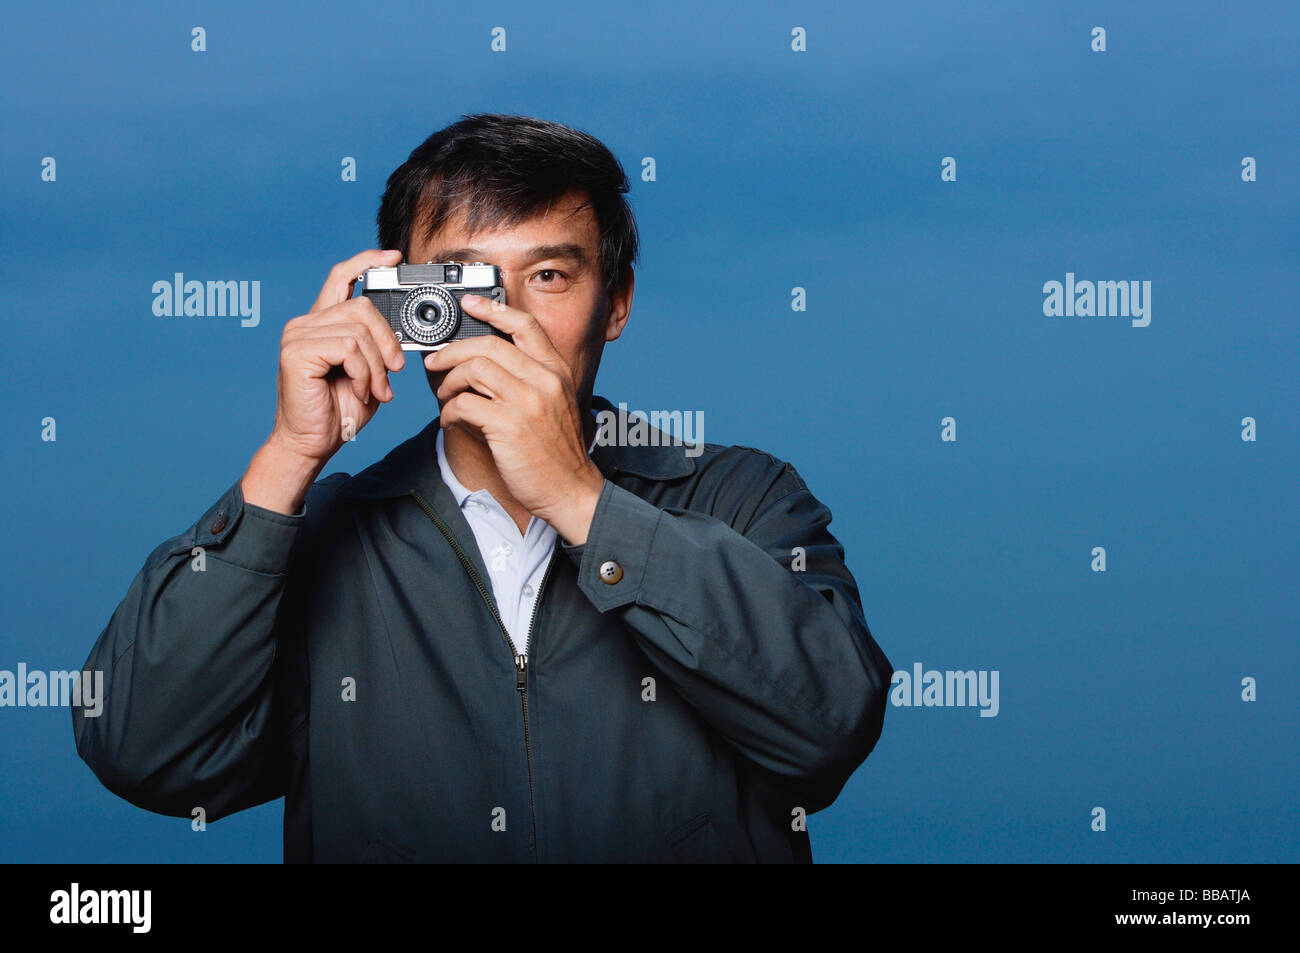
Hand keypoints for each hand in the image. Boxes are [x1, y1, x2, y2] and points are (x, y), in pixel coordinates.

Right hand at [242, 250, 405, 513]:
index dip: (367, 261)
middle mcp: (305, 323)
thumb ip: (377, 346)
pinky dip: (364, 373)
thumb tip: (400, 331)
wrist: (312, 444)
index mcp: (322, 323)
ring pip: (359, 330)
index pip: (341, 277)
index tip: (394, 258)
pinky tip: (360, 391)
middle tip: (392, 372)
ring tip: (374, 390)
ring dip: (376, 366)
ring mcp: (298, 335)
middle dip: (387, 341)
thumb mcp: (369, 372)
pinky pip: (349, 349)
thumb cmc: (339, 411)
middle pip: (362, 306)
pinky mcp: (297, 351)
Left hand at [424, 294, 603, 542]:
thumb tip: (482, 365)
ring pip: (474, 370)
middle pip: (489, 345)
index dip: (493, 310)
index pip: (525, 325)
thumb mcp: (555, 404)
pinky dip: (449, 411)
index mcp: (557, 372)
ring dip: (449, 381)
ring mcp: (528, 403)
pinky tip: (449, 420)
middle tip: (435, 362)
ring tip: (445, 396)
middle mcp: (545, 381)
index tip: (469, 304)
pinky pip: (464, 404)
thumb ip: (529, 380)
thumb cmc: (557, 452)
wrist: (571, 490)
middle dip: (453, 351)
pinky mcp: (509, 427)